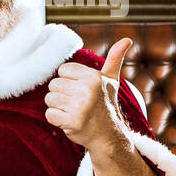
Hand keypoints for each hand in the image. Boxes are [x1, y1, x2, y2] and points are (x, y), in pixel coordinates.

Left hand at [44, 38, 132, 155]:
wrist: (108, 136)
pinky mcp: (71, 121)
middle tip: (76, 103)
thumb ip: (114, 59)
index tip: (80, 90)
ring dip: (58, 107)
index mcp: (94, 77)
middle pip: (53, 84)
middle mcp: (87, 90)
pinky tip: (69, 121)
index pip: (63, 70)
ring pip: (49, 99)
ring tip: (73, 111)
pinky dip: (56, 119)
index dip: (68, 80)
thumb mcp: (111, 80)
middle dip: (62, 94)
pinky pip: (49, 114)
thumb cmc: (106, 105)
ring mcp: (79, 106)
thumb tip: (126, 39)